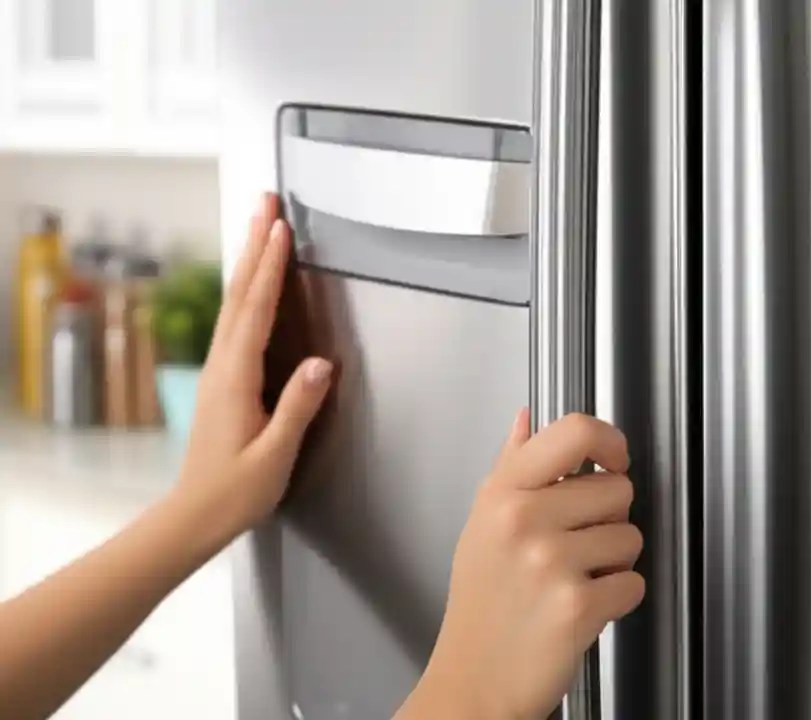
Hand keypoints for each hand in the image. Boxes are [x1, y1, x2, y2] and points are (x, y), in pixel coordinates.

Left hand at [173, 192, 332, 542]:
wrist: (194, 514)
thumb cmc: (236, 491)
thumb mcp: (274, 454)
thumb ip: (298, 406)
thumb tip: (322, 363)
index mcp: (235, 377)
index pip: (257, 311)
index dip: (270, 268)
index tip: (281, 228)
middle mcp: (222, 365)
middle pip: (240, 293)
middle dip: (254, 244)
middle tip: (265, 201)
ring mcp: (219, 369)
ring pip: (236, 302)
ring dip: (249, 260)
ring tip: (261, 225)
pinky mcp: (223, 377)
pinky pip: (237, 319)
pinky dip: (248, 289)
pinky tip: (254, 281)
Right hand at [402, 411, 644, 719]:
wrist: (475, 679)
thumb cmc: (482, 605)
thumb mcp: (481, 525)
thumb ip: (510, 466)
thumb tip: (528, 420)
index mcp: (503, 494)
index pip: (575, 432)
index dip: (610, 441)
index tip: (614, 459)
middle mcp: (524, 521)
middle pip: (618, 489)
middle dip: (609, 520)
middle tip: (574, 548)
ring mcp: (552, 563)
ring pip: (631, 536)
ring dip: (614, 562)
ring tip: (573, 581)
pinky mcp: (578, 605)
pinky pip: (634, 583)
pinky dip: (618, 600)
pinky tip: (582, 609)